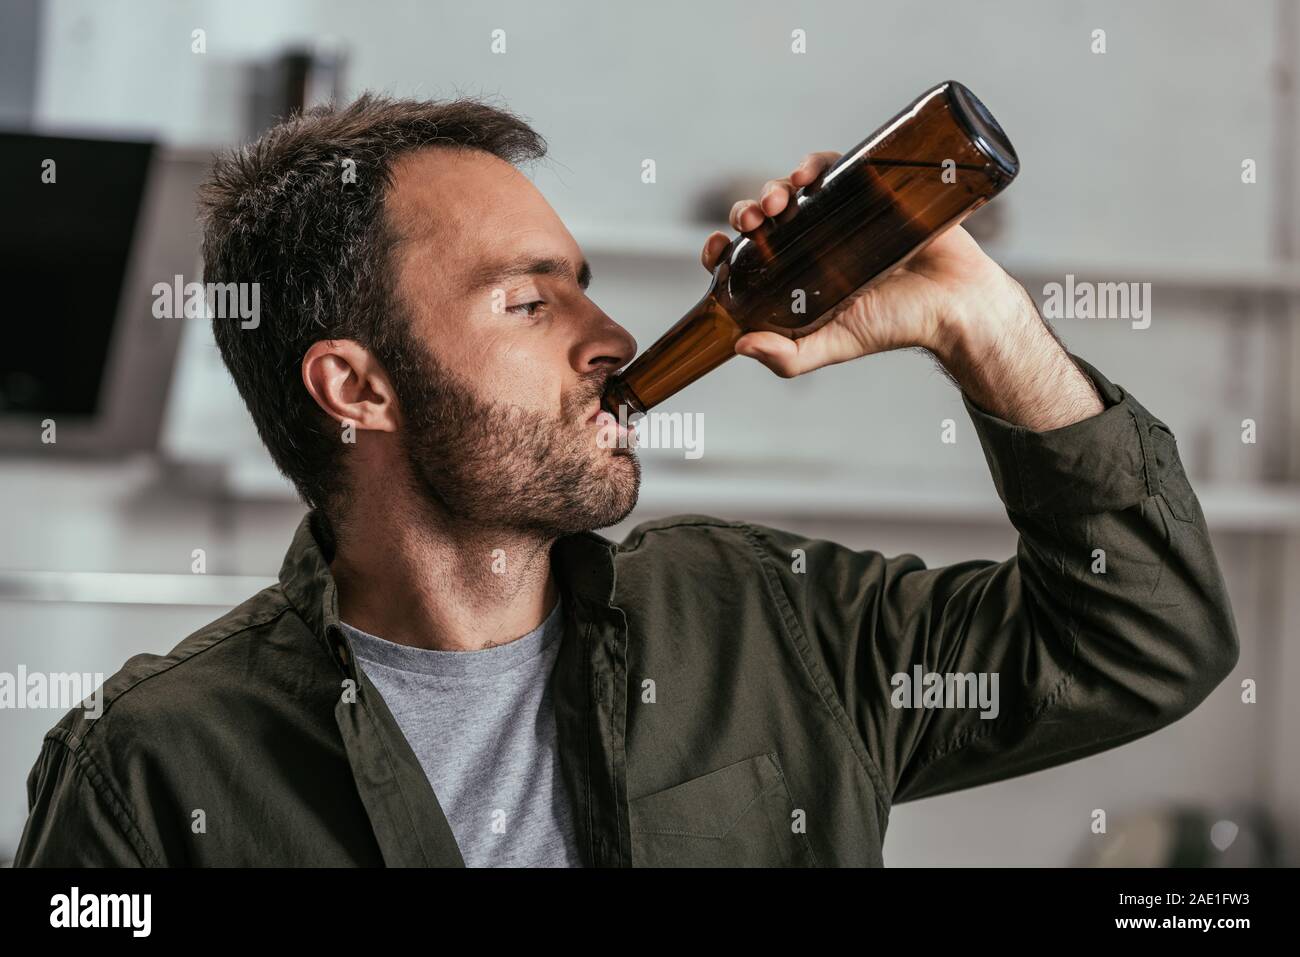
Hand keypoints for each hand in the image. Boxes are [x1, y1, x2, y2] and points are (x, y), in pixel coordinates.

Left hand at [700, 150, 1026, 377]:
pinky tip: (804, 175)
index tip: (717, 246)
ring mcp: (840, 212)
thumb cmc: (898, 324)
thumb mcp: (835, 345)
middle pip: (764, 218)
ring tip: (777, 199)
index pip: (747, 257)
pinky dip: (811, 163)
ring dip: (773, 186)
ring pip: (791, 189)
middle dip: (747, 213)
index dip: (725, 249)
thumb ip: (789, 357)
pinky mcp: (869, 187)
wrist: (956, 302)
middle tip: (751, 221)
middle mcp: (814, 241)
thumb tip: (740, 346)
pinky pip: (832, 165)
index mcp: (798, 275)